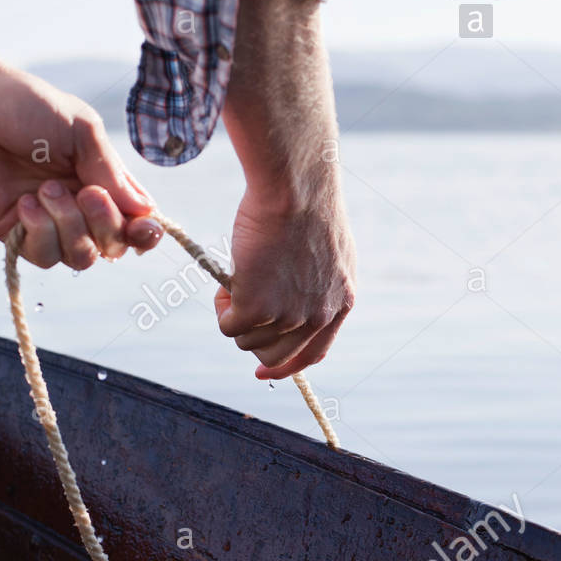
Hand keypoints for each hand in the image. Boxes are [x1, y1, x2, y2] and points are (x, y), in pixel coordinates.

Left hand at [0, 66, 162, 268]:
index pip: (136, 221)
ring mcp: (48, 222)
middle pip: (112, 246)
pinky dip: (40, 232)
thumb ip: (112, 175)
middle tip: (86, 193)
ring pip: (80, 257)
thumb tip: (145, 213)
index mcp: (103, 180)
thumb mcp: (82, 132)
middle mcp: (79, 206)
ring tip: (46, 190)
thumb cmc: (26, 106)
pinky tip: (25, 203)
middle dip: (105, 225)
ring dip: (70, 227)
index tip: (145, 228)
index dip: (145, 233)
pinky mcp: (14, 233)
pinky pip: (43, 256)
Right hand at [214, 183, 355, 379]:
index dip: (286, 366)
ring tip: (238, 276)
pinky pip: (227, 325)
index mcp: (340, 303)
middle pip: (274, 355)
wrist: (294, 188)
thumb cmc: (306, 204)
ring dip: (234, 315)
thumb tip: (292, 299)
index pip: (313, 353)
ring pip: (246, 340)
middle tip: (240, 305)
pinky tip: (229, 276)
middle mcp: (317, 316)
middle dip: (253, 336)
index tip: (262, 372)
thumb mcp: (329, 252)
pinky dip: (221, 306)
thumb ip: (318, 283)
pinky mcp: (257, 309)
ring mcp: (288, 316)